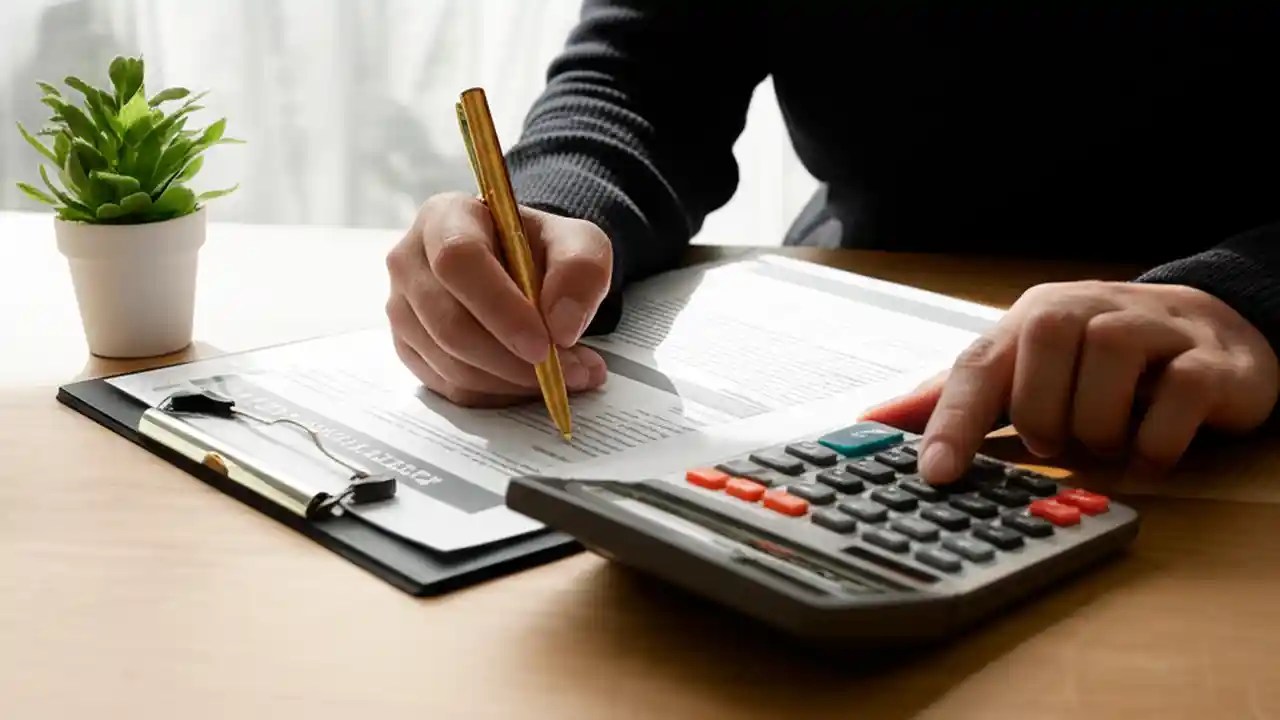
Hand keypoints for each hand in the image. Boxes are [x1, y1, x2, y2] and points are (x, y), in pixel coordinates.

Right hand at [385, 192, 611, 405]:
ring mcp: (403, 309)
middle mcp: (410, 261)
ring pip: (450, 363)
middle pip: (449, 323)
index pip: (458, 260)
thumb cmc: (541, 249)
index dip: (501, 308)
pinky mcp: (408, 348)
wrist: (520, 267)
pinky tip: (531, 381)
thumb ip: (580, 270)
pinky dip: (497, 393)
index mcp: (446, 217)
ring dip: (512, 380)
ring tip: (566, 376)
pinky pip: (450, 386)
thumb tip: (561, 327)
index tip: (545, 343)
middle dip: (512, 359)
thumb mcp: (580, 242)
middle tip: (569, 372)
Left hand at [862, 281, 1278, 482]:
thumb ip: (952, 398)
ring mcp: (1150, 329)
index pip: (979, 365)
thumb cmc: (1092, 363)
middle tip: (1056, 444)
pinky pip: (1180, 394)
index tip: (935, 472)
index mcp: (1029, 321)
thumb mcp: (1018, 374)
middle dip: (1043, 416)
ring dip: (1099, 424)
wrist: (1204, 332)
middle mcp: (1085, 311)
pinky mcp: (1207, 360)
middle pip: (1044, 351)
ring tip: (1103, 442)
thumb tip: (870, 420)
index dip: (953, 420)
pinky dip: (1157, 439)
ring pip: (1110, 364)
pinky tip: (1148, 453)